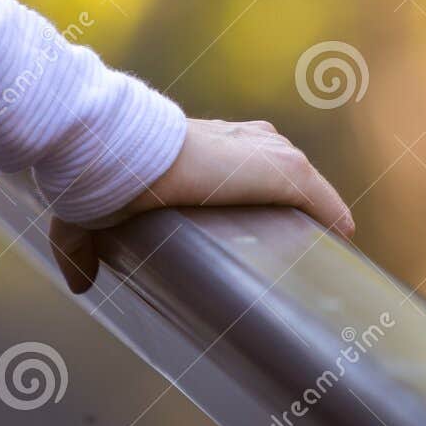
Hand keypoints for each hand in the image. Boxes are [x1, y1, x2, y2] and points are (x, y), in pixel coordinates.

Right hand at [47, 118, 355, 292]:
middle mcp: (244, 140)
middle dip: (293, 206)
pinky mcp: (283, 170)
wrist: (118, 154)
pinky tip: (346, 238)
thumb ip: (80, 250)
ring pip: (305, 185)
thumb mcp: (88, 215)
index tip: (260, 221)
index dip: (254, 189)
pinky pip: (320, 198)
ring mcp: (267, 153)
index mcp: (206, 142)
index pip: (246, 160)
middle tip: (296, 244)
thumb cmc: (102, 175)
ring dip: (316, 212)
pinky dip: (333, 216)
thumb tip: (79, 286)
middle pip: (284, 171)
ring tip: (324, 247)